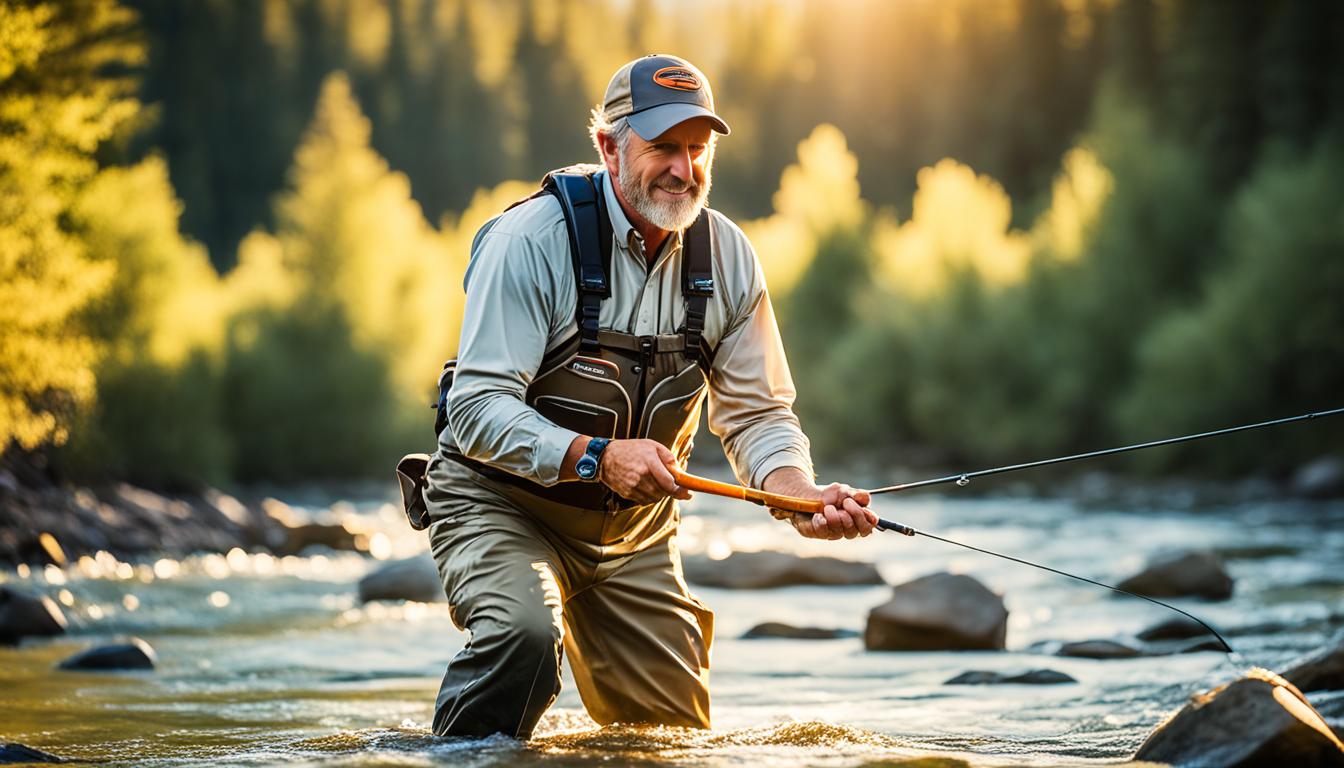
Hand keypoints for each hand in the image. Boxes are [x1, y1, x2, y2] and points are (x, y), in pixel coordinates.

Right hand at [597, 439, 691, 504]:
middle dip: (669, 490)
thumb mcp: (651, 445)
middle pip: (663, 492)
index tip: (688, 493)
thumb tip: (678, 470)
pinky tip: (645, 486)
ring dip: (659, 493)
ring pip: (655, 498)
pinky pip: (645, 501)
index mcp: (649, 462)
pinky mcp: (627, 493)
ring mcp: (633, 486)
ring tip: (654, 481)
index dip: (680, 490)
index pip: (669, 483)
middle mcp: (641, 476)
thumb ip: (668, 456)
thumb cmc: (630, 449)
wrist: (605, 457)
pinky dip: (649, 496)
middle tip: (668, 483)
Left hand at [762, 468, 876, 539]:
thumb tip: (865, 498)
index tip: (858, 504)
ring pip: (841, 532)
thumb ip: (855, 495)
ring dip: (835, 517)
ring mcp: (834, 533)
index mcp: (858, 518)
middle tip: (845, 502)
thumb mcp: (843, 491)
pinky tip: (817, 515)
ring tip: (827, 507)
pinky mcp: (819, 534)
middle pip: (859, 530)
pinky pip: (823, 531)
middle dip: (853, 514)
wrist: (804, 495)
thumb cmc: (827, 495)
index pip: (870, 524)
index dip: (867, 517)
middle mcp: (848, 529)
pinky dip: (821, 521)